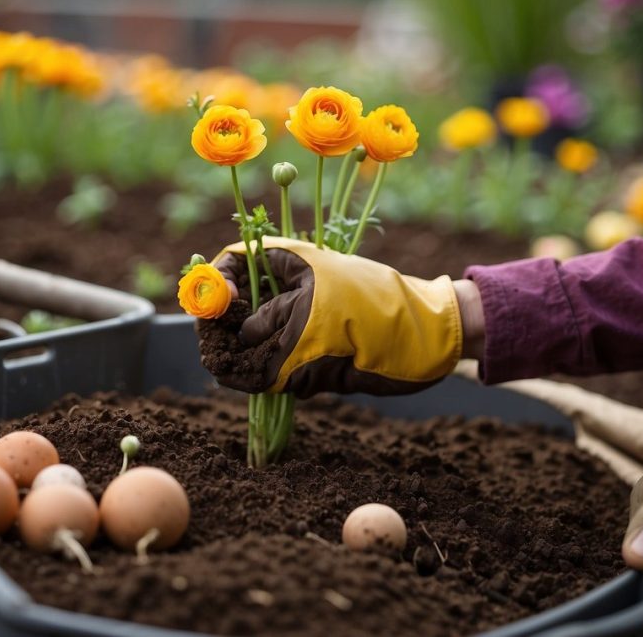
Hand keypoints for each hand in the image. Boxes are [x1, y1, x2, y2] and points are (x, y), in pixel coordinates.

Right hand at [203, 237, 466, 397]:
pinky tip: (249, 379)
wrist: (427, 343)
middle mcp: (286, 295)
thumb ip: (273, 329)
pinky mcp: (304, 362)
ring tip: (230, 365)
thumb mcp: (319, 312)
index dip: (217, 283)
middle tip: (215, 346)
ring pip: (246, 343)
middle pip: (232, 308)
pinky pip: (266, 370)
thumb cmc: (377, 311)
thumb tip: (235, 354)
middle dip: (220, 327)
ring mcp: (295, 329)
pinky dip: (254, 378)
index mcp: (289, 264)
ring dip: (234, 356)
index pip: (234, 263)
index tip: (217, 306)